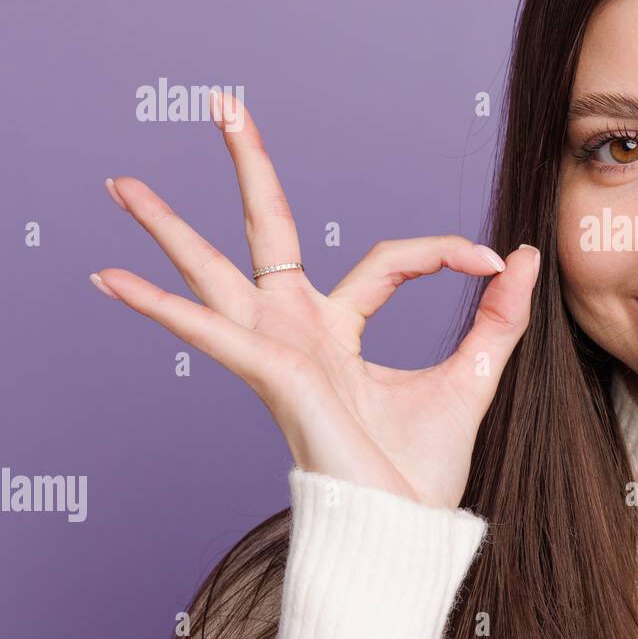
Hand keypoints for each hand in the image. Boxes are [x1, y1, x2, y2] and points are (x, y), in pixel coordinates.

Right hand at [91, 91, 539, 509]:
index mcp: (342, 330)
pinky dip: (163, 308)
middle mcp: (300, 332)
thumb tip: (525, 255)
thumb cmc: (422, 470)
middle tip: (224, 107)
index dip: (442, 252)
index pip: (387, 260)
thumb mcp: (473, 376)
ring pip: (215, 272)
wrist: (406, 531)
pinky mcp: (272, 376)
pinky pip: (212, 334)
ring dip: (167, 227)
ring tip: (121, 181)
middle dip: (248, 170)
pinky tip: (112, 279)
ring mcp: (278, 351)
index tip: (492, 262)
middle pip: (269, 233)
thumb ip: (497, 317)